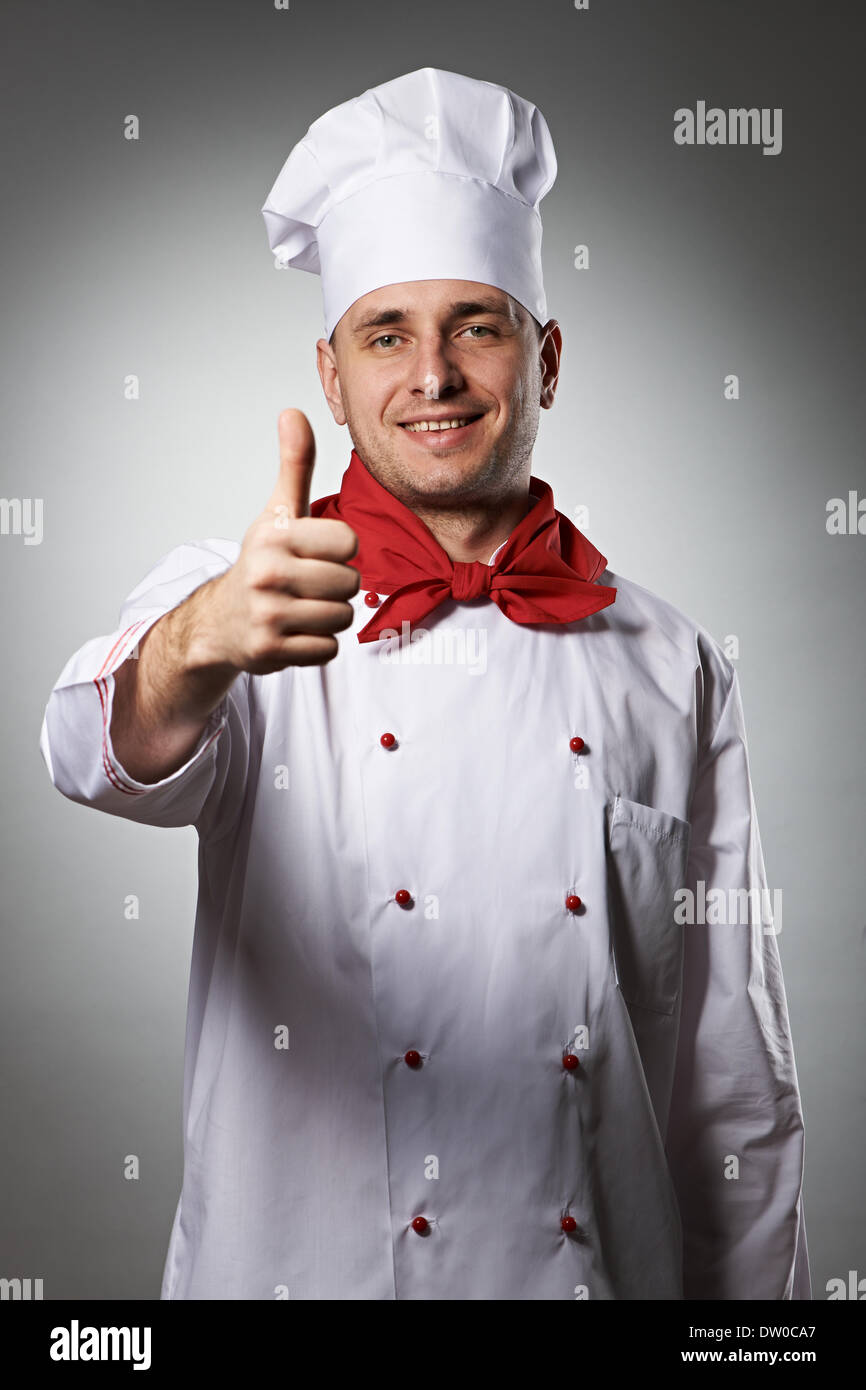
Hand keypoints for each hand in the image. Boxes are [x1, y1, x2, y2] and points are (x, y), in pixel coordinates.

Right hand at [202, 409, 359, 673]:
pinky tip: (294, 631)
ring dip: (330, 616)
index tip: (317, 552)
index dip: (341, 550)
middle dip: (337, 587)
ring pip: (342, 618)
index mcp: (275, 536)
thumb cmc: (262, 561)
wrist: (221, 620)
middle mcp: (268, 575)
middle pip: (350, 584)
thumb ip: (294, 464)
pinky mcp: (270, 651)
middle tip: (308, 585)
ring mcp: (267, 616)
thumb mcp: (277, 512)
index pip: (349, 543)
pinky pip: (329, 650)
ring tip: (302, 607)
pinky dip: (318, 644)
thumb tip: (294, 412)